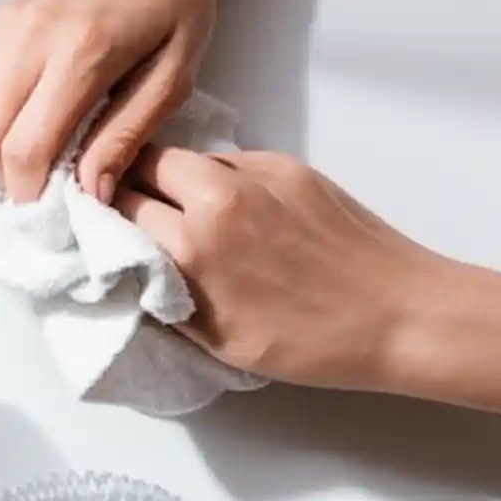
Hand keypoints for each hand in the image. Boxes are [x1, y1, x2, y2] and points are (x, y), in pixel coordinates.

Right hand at [0, 0, 249, 203]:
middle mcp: (31, 37)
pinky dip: (12, 113)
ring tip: (55, 152)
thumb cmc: (178, 2)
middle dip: (8, 177)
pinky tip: (52, 110)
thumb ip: (126, 135)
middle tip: (48, 190)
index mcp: (80, 54)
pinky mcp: (3, 19)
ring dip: (8, 146)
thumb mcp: (173, 77)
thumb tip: (89, 192)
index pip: (27, 145)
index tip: (53, 214)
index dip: (31, 192)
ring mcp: (9, 25)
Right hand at [115, 147, 437, 390]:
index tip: (98, 223)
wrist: (402, 315)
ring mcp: (256, 175)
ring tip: (183, 209)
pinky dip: (219, 179)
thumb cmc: (311, 343)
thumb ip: (166, 295)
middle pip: (143, 163)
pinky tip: (235, 210)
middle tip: (132, 207)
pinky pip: (232, 161)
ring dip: (172, 177)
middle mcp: (217, 197)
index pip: (118, 206)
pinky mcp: (289, 165)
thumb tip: (132, 268)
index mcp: (193, 246)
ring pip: (187, 156)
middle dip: (129, 182)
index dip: (102, 214)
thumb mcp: (218, 339)